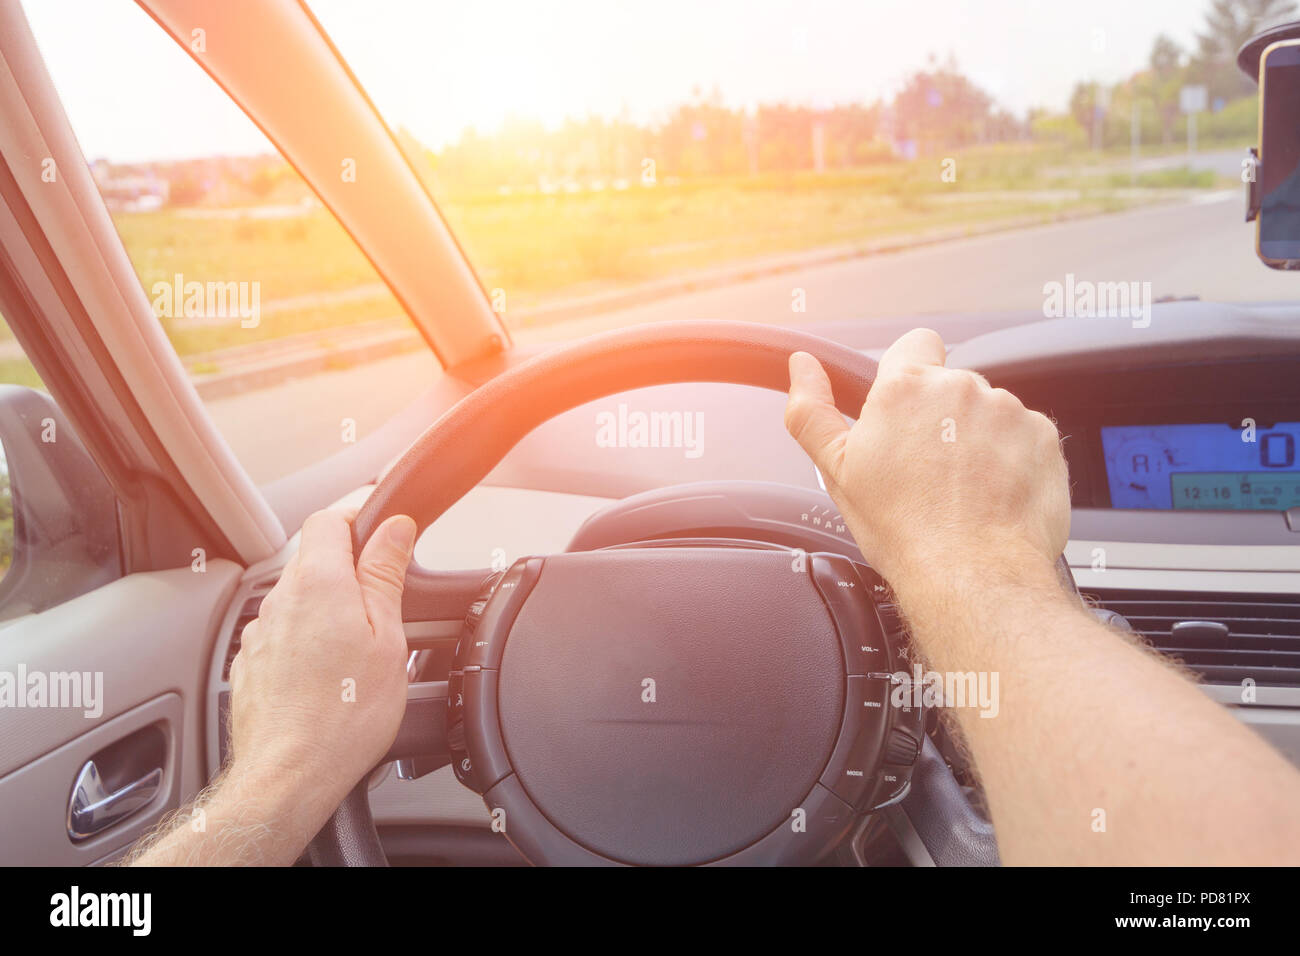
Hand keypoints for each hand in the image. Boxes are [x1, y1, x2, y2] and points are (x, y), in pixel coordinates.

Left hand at [227, 508, 415, 828]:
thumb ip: (385, 574)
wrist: (289, 775)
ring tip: (360, 645)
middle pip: (314, 557)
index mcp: (319, 583)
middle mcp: (280, 600)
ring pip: (299, 597)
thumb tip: (394, 527)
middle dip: (349, 567)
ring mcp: (260, 632)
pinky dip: (308, 639)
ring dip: (328, 605)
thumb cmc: (343, 717)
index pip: (330, 518)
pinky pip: (284, 632)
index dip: (360, 517)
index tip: (385, 531)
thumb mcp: (388, 637)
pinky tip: (331, 672)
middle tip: (385, 599)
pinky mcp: (251, 663)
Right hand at [784, 328, 1069, 589]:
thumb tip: (802, 368)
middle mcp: (960, 388)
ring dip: (977, 437)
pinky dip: (1012, 457)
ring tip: (963, 487)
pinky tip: (993, 492)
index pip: (913, 345)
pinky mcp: (1043, 437)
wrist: (971, 574)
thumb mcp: (835, 470)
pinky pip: (1024, 435)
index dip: (907, 376)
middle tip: (927, 468)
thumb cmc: (904, 530)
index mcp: (905, 388)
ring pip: (989, 410)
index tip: (906, 415)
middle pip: (951, 383)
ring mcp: (1007, 410)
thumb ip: (811, 410)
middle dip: (941, 416)